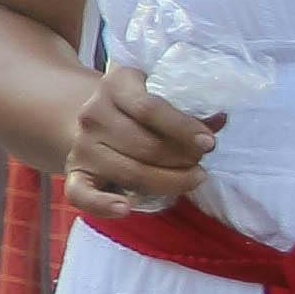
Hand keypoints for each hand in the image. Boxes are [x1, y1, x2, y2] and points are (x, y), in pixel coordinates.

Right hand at [57, 61, 218, 215]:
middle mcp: (92, 114)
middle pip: (144, 144)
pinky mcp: (75, 173)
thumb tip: (220, 120)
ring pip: (130, 171)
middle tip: (201, 163)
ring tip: (192, 179)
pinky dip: (101, 204)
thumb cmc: (138, 110)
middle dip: (182, 158)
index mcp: (115, 85)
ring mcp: (81, 146)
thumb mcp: (159, 94)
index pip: (148, 108)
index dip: (182, 127)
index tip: (209, 143)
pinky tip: (124, 208)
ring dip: (168, 181)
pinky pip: (82, 194)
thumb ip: (189, 108)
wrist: (95, 120)